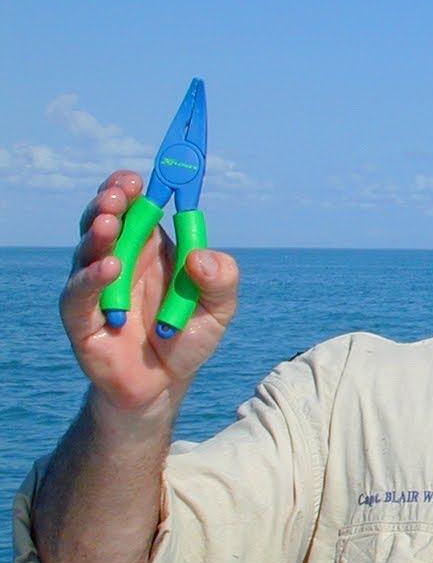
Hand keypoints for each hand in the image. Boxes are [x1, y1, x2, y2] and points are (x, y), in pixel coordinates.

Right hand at [61, 170, 239, 415]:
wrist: (163, 384)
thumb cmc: (188, 335)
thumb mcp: (220, 308)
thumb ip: (222, 280)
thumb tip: (201, 256)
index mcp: (151, 246)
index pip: (135, 205)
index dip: (132, 188)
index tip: (139, 178)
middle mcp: (118, 257)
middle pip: (105, 218)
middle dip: (110, 201)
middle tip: (119, 194)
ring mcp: (96, 285)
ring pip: (87, 249)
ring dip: (98, 234)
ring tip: (110, 224)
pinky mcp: (81, 317)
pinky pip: (79, 293)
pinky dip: (92, 278)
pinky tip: (109, 268)